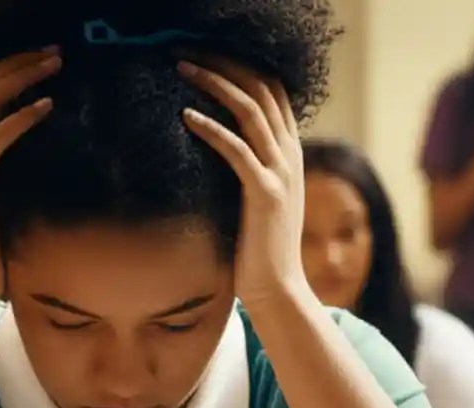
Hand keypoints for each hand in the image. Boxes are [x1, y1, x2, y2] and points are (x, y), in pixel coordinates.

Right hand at [0, 47, 60, 298]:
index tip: (44, 59)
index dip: (9, 68)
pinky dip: (20, 119)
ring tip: (54, 68)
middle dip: (18, 63)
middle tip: (55, 53)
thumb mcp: (5, 199)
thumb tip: (50, 153)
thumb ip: (14, 172)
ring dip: (22, 79)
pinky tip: (46, 108)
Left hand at [179, 56, 306, 306]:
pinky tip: (187, 117)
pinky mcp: (265, 193)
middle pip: (262, 90)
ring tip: (183, 70)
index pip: (272, 92)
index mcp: (290, 152)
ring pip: (250, 110)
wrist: (278, 288)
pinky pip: (236, 150)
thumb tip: (215, 145)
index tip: (206, 54)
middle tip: (187, 52)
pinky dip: (211, 128)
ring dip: (214, 84)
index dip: (241, 67)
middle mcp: (290, 155)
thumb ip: (248, 168)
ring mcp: (281, 173)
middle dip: (225, 64)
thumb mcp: (256, 197)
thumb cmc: (258, 247)